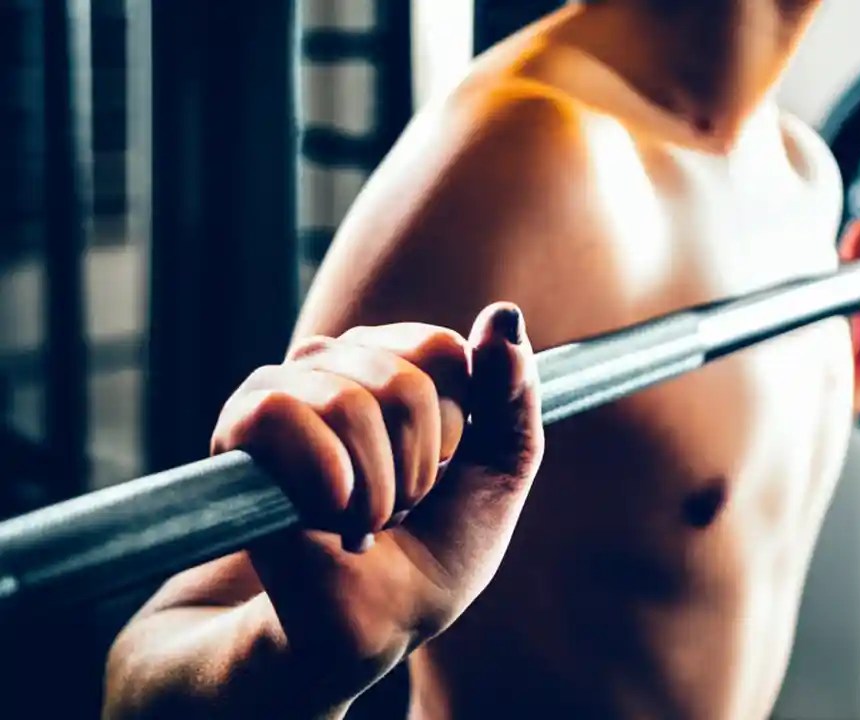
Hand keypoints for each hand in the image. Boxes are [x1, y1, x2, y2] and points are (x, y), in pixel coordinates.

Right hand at [209, 303, 542, 701]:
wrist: (362, 628)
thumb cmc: (430, 554)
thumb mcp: (500, 475)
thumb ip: (515, 397)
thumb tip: (503, 314)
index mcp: (404, 363)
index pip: (445, 348)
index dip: (457, 427)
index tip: (444, 474)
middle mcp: (344, 361)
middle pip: (406, 378)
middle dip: (418, 467)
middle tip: (399, 508)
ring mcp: (288, 387)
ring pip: (350, 400)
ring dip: (375, 489)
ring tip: (363, 520)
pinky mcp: (238, 425)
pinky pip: (281, 413)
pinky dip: (323, 482)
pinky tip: (325, 516)